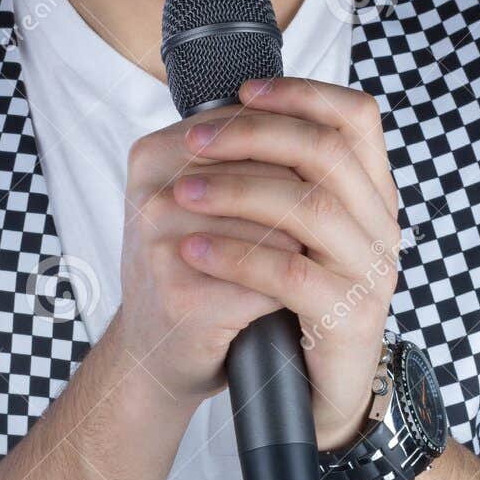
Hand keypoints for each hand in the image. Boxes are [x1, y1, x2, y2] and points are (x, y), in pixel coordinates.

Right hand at [118, 113, 308, 408]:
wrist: (158, 348)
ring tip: (297, 266)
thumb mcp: (205, 198)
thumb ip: (246, 154)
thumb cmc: (193, 266)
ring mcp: (163, 247)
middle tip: (310, 236)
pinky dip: (290, 291)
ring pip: (279, 229)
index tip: (307, 188)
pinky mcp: (183, 298)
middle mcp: (152, 196)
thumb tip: (327, 132)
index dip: (297, 161)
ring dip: (304, 250)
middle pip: (272, 177)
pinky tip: (284, 299)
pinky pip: (270, 280)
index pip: (256, 131)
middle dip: (305, 208)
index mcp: (154, 154)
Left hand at [173, 77, 400, 448]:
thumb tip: (217, 117)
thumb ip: (275, 180)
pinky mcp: (350, 319)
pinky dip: (237, 257)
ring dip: (237, 192)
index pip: (357, 118)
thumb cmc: (287, 307)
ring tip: (180, 194)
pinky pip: (292, 275)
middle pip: (327, 152)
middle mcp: (382, 227)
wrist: (309, 398)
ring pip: (312, 209)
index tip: (244, 92)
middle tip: (194, 140)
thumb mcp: (288, 233)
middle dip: (253, 136)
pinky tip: (193, 252)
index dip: (302, 94)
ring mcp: (372, 274)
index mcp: (371, 195)